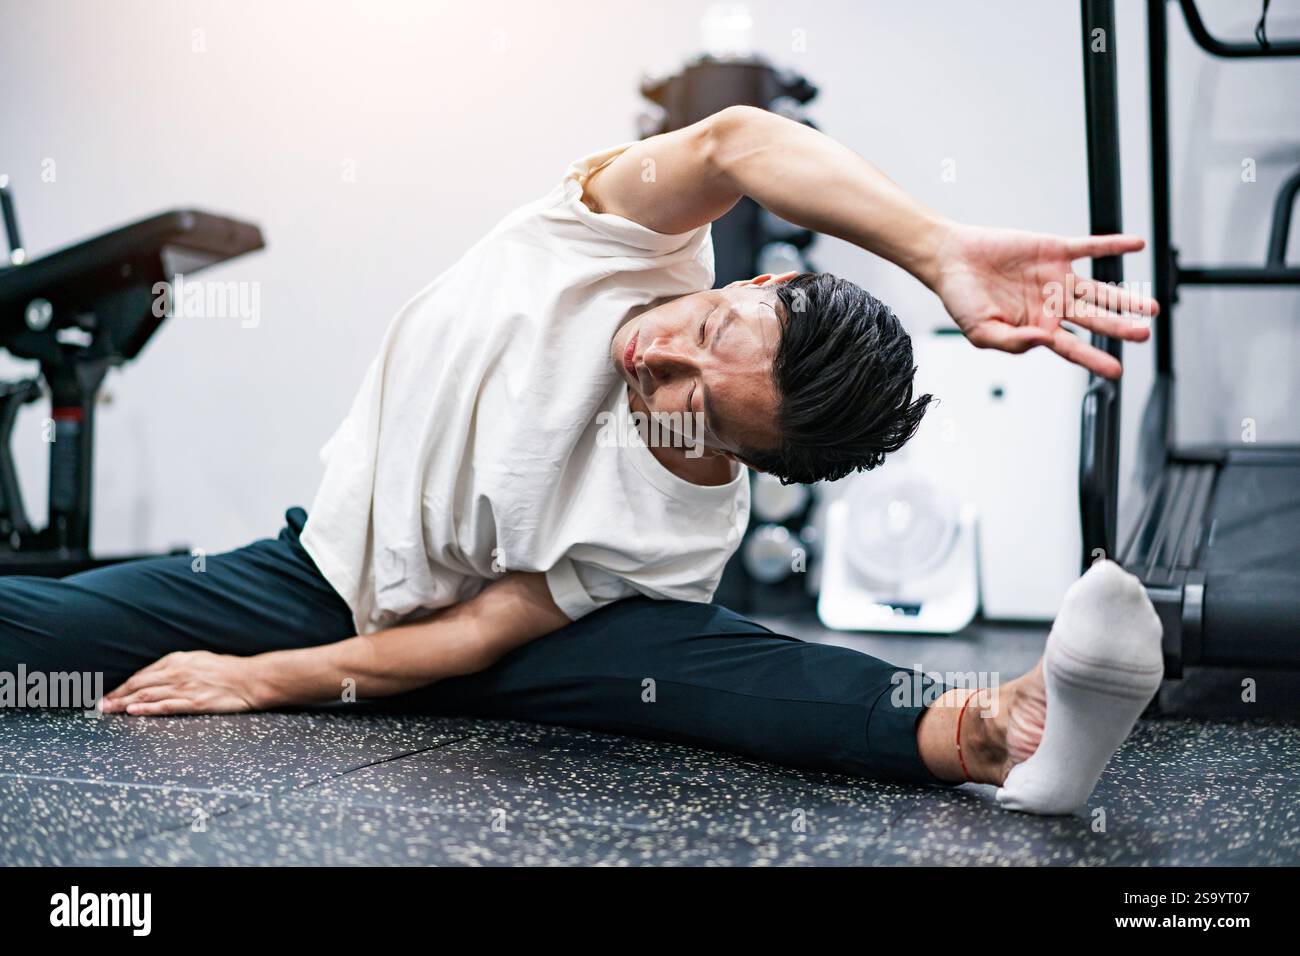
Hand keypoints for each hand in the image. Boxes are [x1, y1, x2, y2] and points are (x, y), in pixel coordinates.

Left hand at [100, 650, 266, 715]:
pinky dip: (147, 709)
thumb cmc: (228, 670)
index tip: (108, 695)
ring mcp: (185, 688)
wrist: (252, 679)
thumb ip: (177, 666)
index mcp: (178, 660)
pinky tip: (132, 712)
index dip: (122, 686)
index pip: (141, 674)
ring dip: (123, 703)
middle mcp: (177, 673)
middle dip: (116, 696)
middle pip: (138, 685)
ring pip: (147, 696)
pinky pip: (166, 706)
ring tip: (107, 711)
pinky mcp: (194, 703)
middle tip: (99, 706)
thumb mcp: (199, 659)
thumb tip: (156, 675)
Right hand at [930, 222, 1156, 377]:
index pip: (1072, 347)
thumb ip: (1012, 341)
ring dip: (1125, 297)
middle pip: (1094, 320)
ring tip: (1150, 307)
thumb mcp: (981, 331)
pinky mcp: (1055, 251)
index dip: (1094, 359)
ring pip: (1099, 290)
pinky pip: (1090, 247)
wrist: (951, 260)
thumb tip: (1043, 341)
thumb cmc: (961, 299)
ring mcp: (1056, 278)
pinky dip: (1113, 245)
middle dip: (1120, 328)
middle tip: (1143, 334)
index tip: (1116, 371)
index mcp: (1036, 328)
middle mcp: (1052, 305)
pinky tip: (1136, 245)